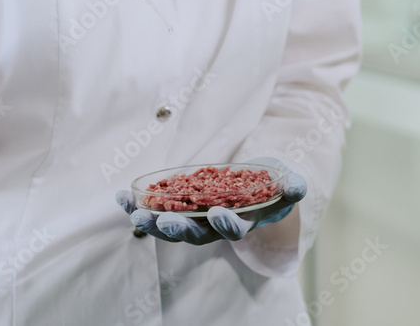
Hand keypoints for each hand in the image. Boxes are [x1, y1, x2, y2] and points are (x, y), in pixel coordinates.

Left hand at [116, 157, 305, 245]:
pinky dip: (137, 204)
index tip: (218, 213)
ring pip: (170, 226)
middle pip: (194, 234)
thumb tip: (299, 185)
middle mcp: (215, 228)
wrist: (254, 186)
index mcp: (242, 223)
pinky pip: (154, 210)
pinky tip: (121, 196)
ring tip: (134, 212)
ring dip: (151, 221)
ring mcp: (194, 220)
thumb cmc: (271, 186)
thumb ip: (292, 187)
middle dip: (178, 228)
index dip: (226, 223)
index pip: (233, 230)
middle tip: (162, 220)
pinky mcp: (177, 208)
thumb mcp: (286, 186)